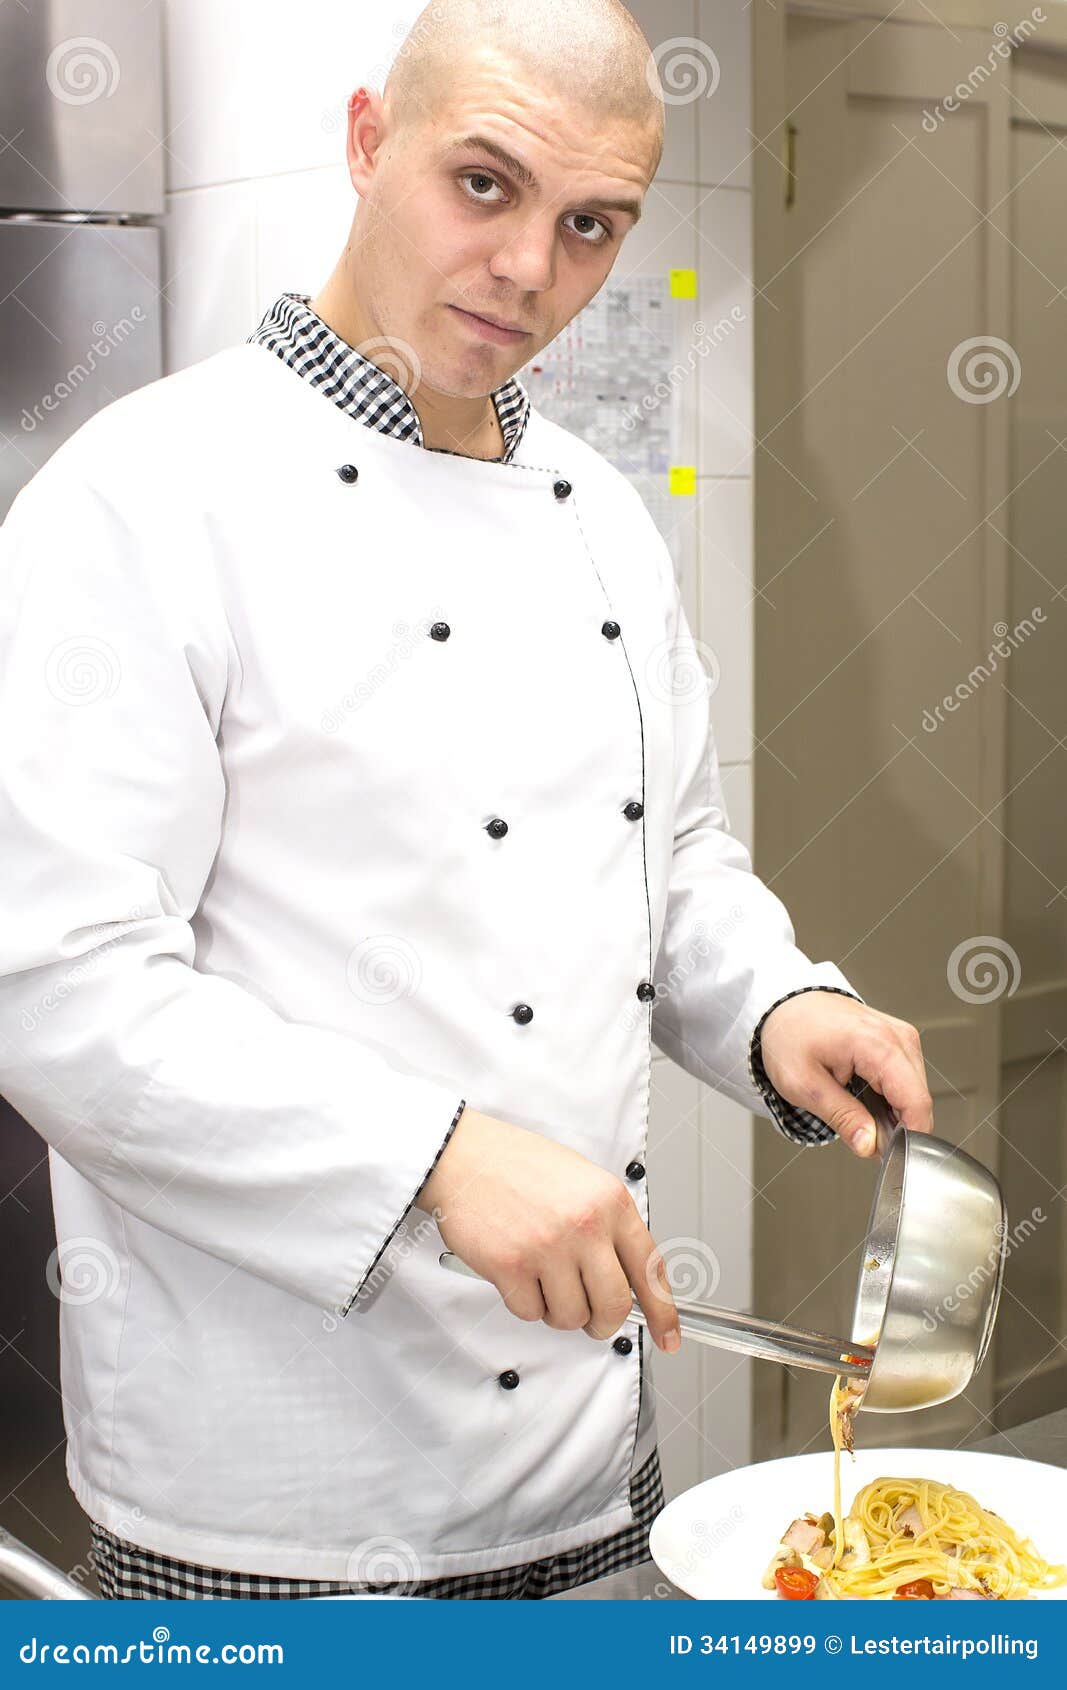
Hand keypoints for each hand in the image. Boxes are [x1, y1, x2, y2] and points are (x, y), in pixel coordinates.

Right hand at [414, 1107, 681, 1351]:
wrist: (463, 1155)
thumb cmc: (519, 1167)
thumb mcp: (583, 1183)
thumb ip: (608, 1228)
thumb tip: (628, 1282)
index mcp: (611, 1201)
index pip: (651, 1269)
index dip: (663, 1312)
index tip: (669, 1337)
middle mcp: (586, 1225)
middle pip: (613, 1306)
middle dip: (602, 1323)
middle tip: (591, 1319)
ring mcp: (549, 1246)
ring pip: (571, 1317)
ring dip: (558, 1311)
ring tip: (542, 1279)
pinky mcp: (511, 1265)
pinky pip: (531, 1313)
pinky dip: (525, 1303)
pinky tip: (517, 1272)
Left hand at [758, 993, 933, 1156]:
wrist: (785, 1005)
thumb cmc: (789, 1035)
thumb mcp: (803, 1085)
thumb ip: (841, 1117)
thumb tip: (869, 1145)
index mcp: (877, 1044)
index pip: (916, 1103)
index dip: (906, 1136)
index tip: (885, 1153)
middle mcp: (898, 1037)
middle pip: (918, 1101)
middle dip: (894, 1126)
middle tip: (856, 1129)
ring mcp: (902, 1036)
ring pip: (914, 1093)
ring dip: (891, 1111)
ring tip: (853, 1104)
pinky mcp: (899, 1040)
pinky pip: (907, 1080)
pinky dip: (889, 1095)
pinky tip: (862, 1093)